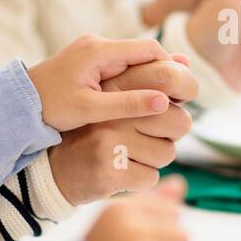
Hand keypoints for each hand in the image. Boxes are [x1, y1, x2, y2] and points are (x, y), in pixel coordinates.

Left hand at [26, 34, 173, 131]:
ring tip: (165, 96)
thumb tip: (163, 102)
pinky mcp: (87, 58)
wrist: (16, 103)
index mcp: (99, 51)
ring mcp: (91, 49)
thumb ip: (127, 104)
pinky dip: (133, 75)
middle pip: (143, 50)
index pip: (149, 49)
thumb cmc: (50, 108)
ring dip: (148, 73)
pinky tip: (141, 94)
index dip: (171, 66)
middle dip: (163, 69)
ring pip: (132, 56)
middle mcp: (97, 43)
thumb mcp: (89, 109)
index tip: (183, 88)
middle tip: (181, 93)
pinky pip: (120, 62)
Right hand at [47, 60, 196, 203]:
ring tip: (131, 154)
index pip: (168, 75)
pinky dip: (141, 179)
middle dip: (173, 133)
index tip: (181, 99)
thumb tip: (186, 61)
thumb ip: (149, 77)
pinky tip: (121, 172)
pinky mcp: (107, 171)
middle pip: (179, 121)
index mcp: (114, 85)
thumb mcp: (114, 96)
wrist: (54, 168)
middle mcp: (111, 111)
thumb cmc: (94, 130)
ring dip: (154, 159)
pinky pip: (150, 177)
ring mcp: (108, 141)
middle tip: (154, 136)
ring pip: (167, 153)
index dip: (186, 87)